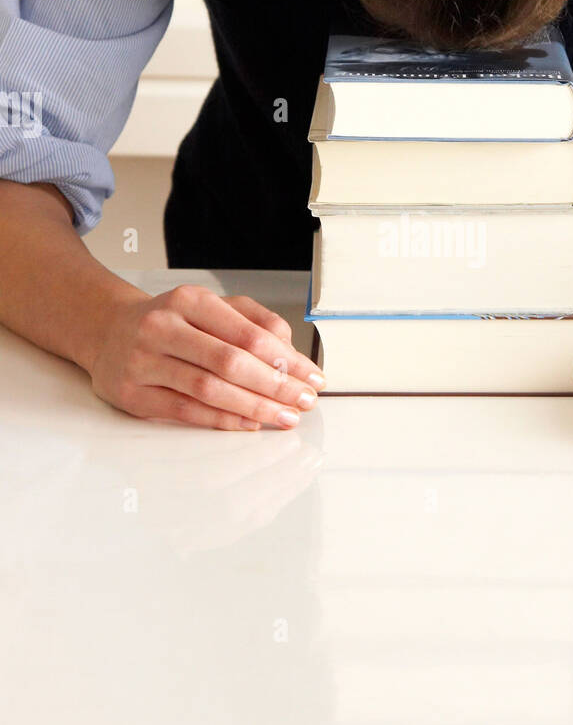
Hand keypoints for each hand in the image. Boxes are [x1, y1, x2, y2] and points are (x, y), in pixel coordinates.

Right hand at [88, 285, 324, 430]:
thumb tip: (291, 352)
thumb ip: (255, 321)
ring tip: (284, 416)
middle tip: (303, 401)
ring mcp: (143, 361)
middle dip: (275, 386)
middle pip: (230, 362)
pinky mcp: (132, 394)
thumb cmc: (171, 323)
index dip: (286, 360)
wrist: (108, 333)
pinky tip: (249, 424)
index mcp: (189, 300)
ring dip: (254, 407)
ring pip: (209, 389)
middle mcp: (162, 327)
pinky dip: (222, 420)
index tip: (312, 376)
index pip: (248, 333)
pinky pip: (185, 411)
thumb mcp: (211, 308)